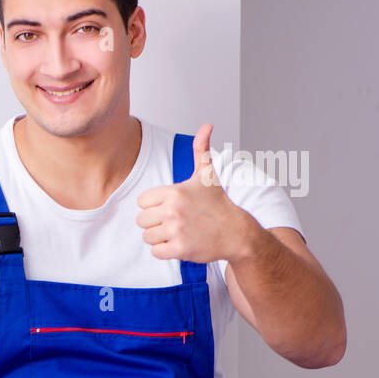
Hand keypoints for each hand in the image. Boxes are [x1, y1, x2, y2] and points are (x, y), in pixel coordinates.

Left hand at [135, 122, 245, 262]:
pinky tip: (180, 243)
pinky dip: (165, 251)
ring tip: (178, 232)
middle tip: (175, 222)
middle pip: (141, 220)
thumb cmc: (218, 204)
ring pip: (147, 237)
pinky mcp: (180, 249)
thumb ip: (201, 150)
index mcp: (174, 192)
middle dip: (155, 223)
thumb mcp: (208, 175)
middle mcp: (173, 210)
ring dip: (160, 237)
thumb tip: (207, 125)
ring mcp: (176, 230)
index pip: (142, 202)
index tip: (171, 207)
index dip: (154, 206)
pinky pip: (155, 252)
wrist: (236, 232)